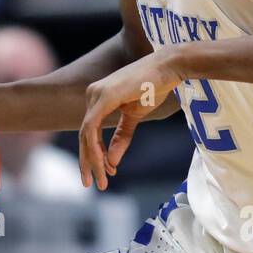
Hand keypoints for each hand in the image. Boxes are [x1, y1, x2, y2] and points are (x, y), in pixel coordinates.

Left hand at [79, 50, 181, 189]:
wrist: (168, 68)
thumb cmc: (153, 87)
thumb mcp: (135, 117)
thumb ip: (122, 137)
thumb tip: (112, 162)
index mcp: (98, 99)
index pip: (90, 132)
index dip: (96, 155)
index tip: (106, 174)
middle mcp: (92, 95)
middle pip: (84, 135)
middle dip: (88, 162)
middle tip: (92, 184)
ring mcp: (96, 95)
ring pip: (86, 134)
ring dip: (93, 159)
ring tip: (101, 179)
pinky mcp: (104, 97)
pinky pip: (92, 127)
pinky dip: (95, 147)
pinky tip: (102, 163)